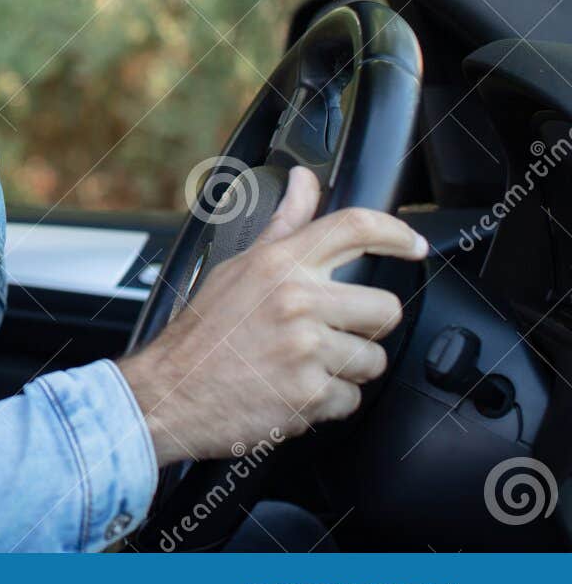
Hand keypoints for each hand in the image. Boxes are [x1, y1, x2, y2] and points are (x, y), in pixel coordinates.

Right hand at [117, 166, 427, 465]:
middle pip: (385, 308)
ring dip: (346, 369)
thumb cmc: (203, 334)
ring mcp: (305, 350)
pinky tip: (293, 391)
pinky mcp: (309, 395)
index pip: (354, 228)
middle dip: (364, 327)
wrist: (171, 393)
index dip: (395, 233)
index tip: (413, 245)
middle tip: (329, 334)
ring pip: (372, 359)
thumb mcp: (237, 268)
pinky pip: (351, 399)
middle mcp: (296, 301)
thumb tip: (303, 181)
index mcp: (279, 265)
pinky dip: (328, 402)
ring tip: (304, 366)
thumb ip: (282, 227)